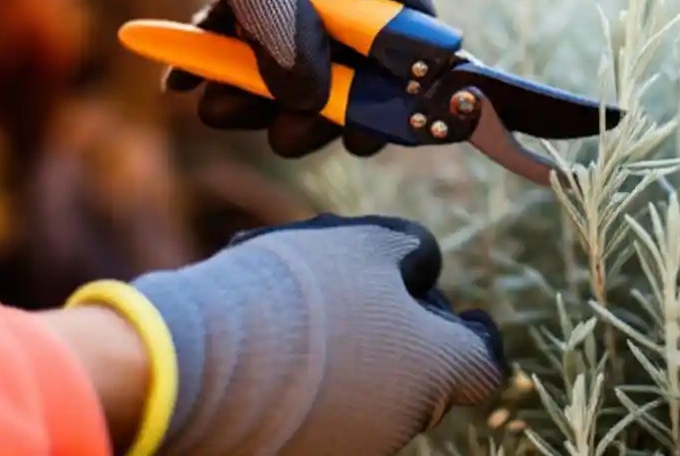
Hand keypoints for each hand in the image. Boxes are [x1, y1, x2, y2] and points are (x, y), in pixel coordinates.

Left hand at [13, 0, 434, 155]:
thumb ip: (281, 27)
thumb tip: (311, 102)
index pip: (402, 18)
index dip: (395, 80)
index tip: (369, 134)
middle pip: (350, 46)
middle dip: (312, 97)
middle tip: (282, 139)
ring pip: (296, 48)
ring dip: (256, 87)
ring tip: (210, 110)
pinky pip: (254, 35)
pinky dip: (224, 62)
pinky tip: (184, 81)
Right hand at [114, 214, 504, 455]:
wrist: (197, 359)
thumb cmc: (296, 290)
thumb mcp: (368, 243)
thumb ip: (411, 252)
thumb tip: (417, 267)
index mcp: (434, 371)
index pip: (483, 364)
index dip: (473, 334)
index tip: (466, 317)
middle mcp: (402, 423)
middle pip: (423, 378)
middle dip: (402, 337)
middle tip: (361, 296)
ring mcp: (351, 446)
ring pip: (368, 395)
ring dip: (350, 358)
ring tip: (294, 314)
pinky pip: (319, 416)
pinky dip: (308, 386)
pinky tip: (265, 349)